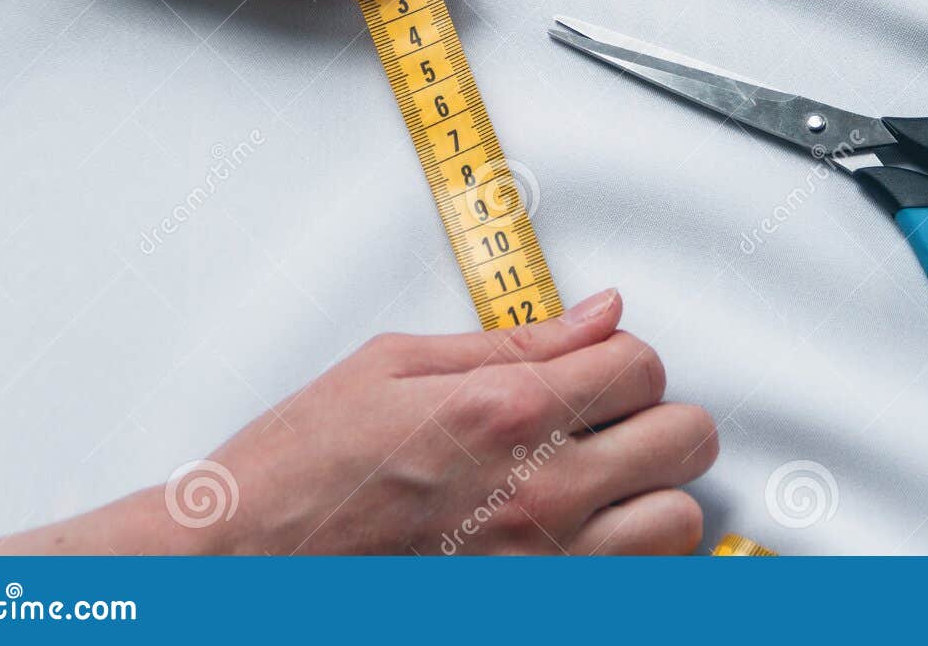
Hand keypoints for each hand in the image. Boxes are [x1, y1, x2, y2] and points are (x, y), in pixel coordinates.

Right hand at [0, 290, 718, 554]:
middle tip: (610, 424)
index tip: (595, 370)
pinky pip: (638, 591)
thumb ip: (515, 340)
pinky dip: (628, 564)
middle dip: (656, 418)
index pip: (642, 365)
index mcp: (505, 414)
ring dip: (653, 498)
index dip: (624, 359)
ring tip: (604, 489)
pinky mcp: (538, 614)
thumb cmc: (300, 472)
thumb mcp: (394, 366)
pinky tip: (584, 544)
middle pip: (686, 440)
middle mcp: (540, 494)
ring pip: (680, 525)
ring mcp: (545, 569)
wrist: (241, 569)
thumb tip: (598, 313)